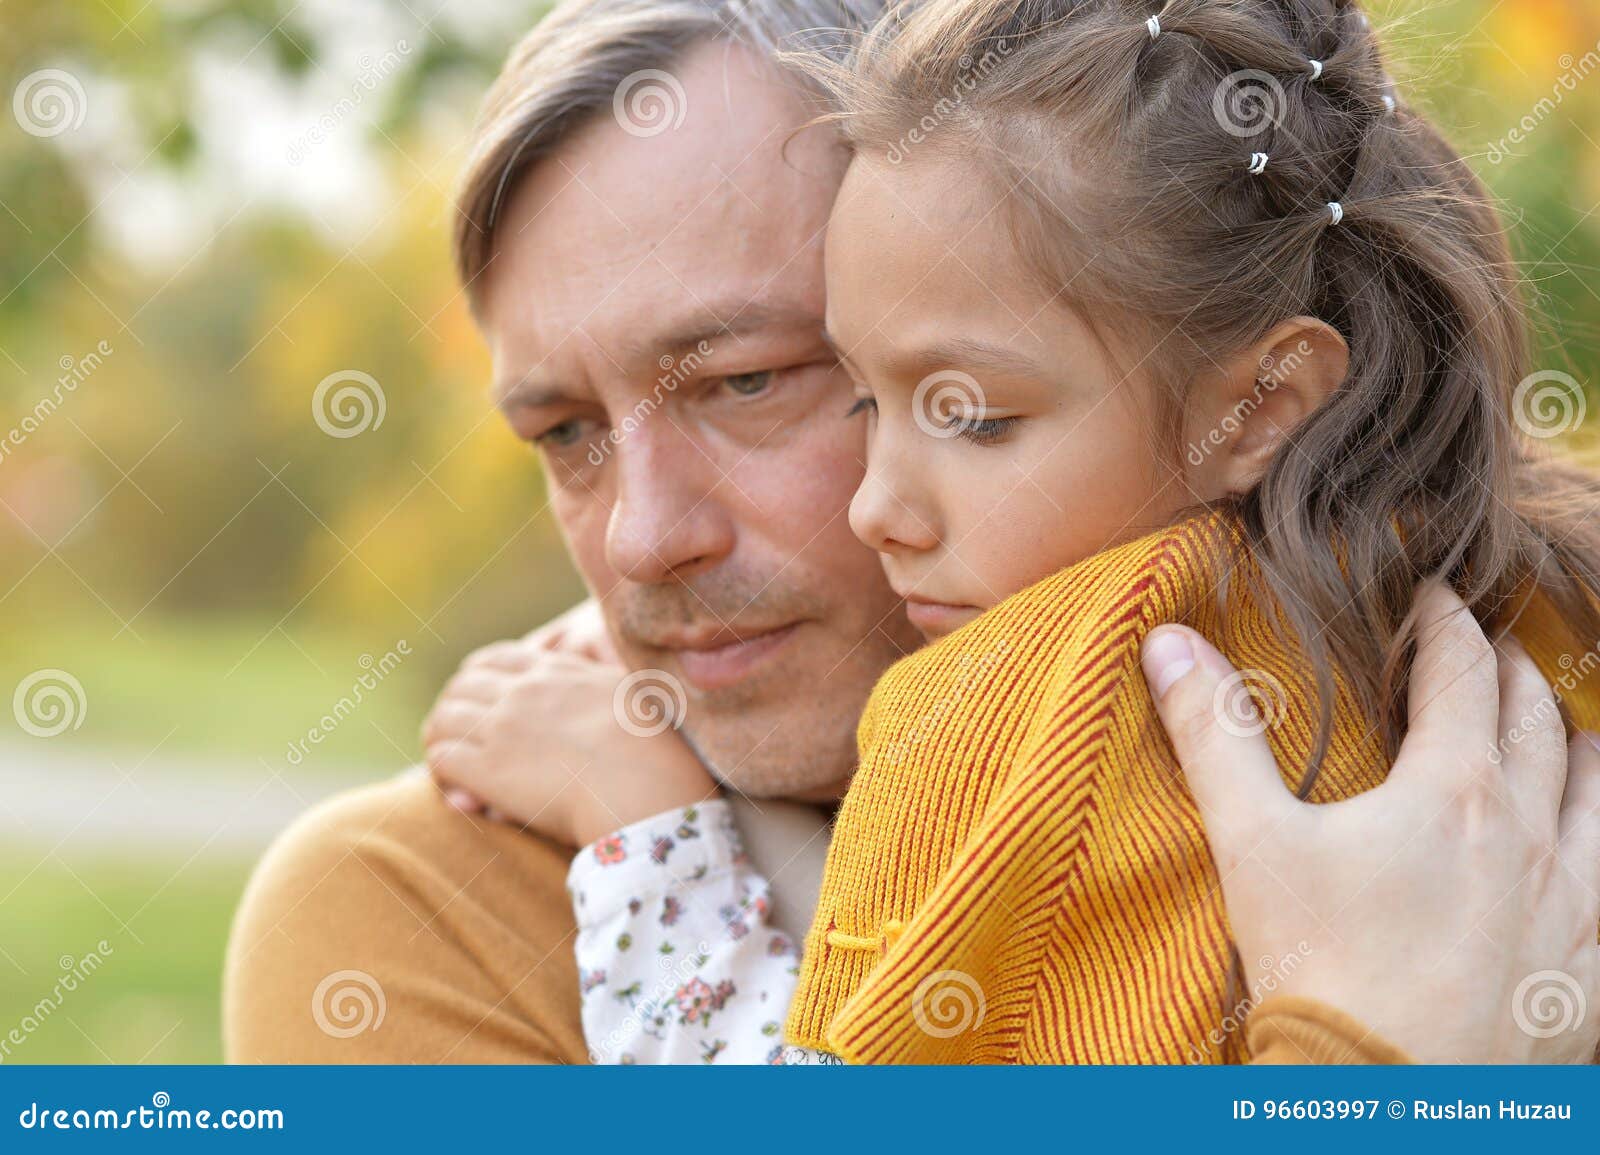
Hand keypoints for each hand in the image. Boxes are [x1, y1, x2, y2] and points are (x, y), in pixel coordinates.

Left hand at [422, 616, 715, 847]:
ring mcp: (502, 727)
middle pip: (460, 686)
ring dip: (442, 740)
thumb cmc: (655, 750)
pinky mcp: (489, 769)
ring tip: (453, 766)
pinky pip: (441, 758)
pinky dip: (443, 773)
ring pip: (442, 719)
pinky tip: (459, 790)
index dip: (478, 679)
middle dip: (454, 709)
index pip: (495, 659)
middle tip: (458, 738)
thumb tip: (599, 673)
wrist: (645, 788)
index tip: (480, 701)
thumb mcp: (631, 694)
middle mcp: (523, 691)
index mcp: (557, 671)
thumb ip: (604, 680)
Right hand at [1141, 582, 1599, 1063]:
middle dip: (1509, 670)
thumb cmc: (1317, 969)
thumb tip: (1169, 641)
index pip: (1461, 670)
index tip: (1435, 594)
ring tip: (1560, 728)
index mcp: (1450, 790)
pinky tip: (1584, 850)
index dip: (1446, 620)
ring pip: (1599, 792)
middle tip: (1486, 648)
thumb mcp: (1250, 843)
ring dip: (1576, 744)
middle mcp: (1528, 833)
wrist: (1383, 1104)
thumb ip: (1214, 734)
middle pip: (1537, 718)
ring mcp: (1573, 904)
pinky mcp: (1590, 970)